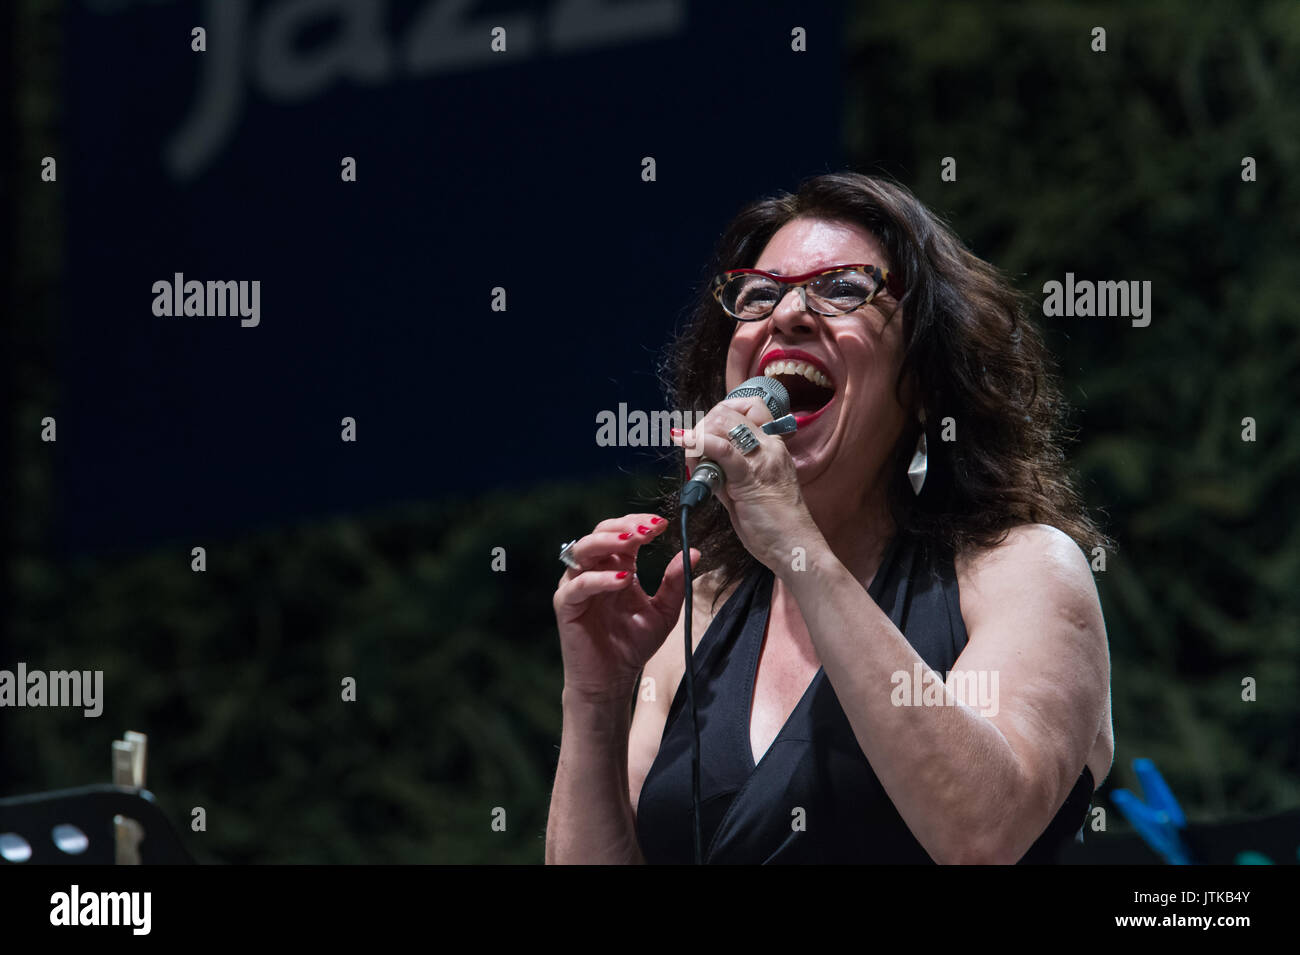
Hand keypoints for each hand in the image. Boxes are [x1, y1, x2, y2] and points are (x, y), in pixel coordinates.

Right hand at [552, 513, 700, 703]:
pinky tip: (623, 580)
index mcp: (616, 568)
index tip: (663, 524)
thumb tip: (693, 551)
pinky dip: (599, 579)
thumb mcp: (663, 611)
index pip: (623, 533)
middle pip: (600, 533)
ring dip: (607, 542)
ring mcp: (577, 586)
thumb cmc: (633, 645)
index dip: (640, 524)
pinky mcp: (566, 605)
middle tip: (648, 529)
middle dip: (624, 526)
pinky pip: (578, 585)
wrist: (612, 680)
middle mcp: (594, 571)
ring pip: (583, 550)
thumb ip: (675, 582)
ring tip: (632, 542)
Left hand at [672, 396, 821, 572]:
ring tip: (691, 458)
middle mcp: (769, 446)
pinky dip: (698, 442)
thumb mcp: (749, 494)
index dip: (720, 415)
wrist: (795, 548)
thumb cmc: (775, 527)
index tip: (706, 434)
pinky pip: (721, 448)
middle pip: (729, 411)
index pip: (748, 408)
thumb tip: (705, 468)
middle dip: (703, 425)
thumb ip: (727, 477)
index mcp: (772, 448)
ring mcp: (761, 458)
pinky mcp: (749, 476)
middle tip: (693, 450)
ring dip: (698, 435)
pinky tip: (683, 441)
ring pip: (723, 422)